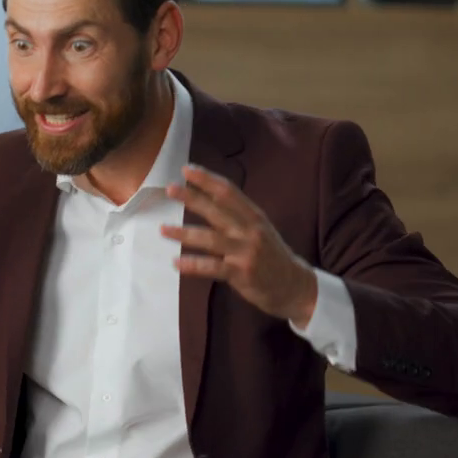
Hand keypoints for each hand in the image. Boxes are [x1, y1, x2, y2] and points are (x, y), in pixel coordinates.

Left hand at [162, 164, 318, 327]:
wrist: (295, 286)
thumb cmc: (272, 256)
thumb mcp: (259, 230)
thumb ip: (237, 216)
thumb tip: (209, 196)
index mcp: (254, 217)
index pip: (228, 192)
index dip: (207, 179)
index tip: (187, 170)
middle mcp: (250, 231)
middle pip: (217, 210)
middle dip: (192, 198)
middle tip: (170, 189)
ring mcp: (246, 252)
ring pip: (210, 239)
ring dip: (184, 233)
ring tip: (163, 229)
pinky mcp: (241, 273)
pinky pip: (212, 267)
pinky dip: (193, 265)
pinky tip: (176, 262)